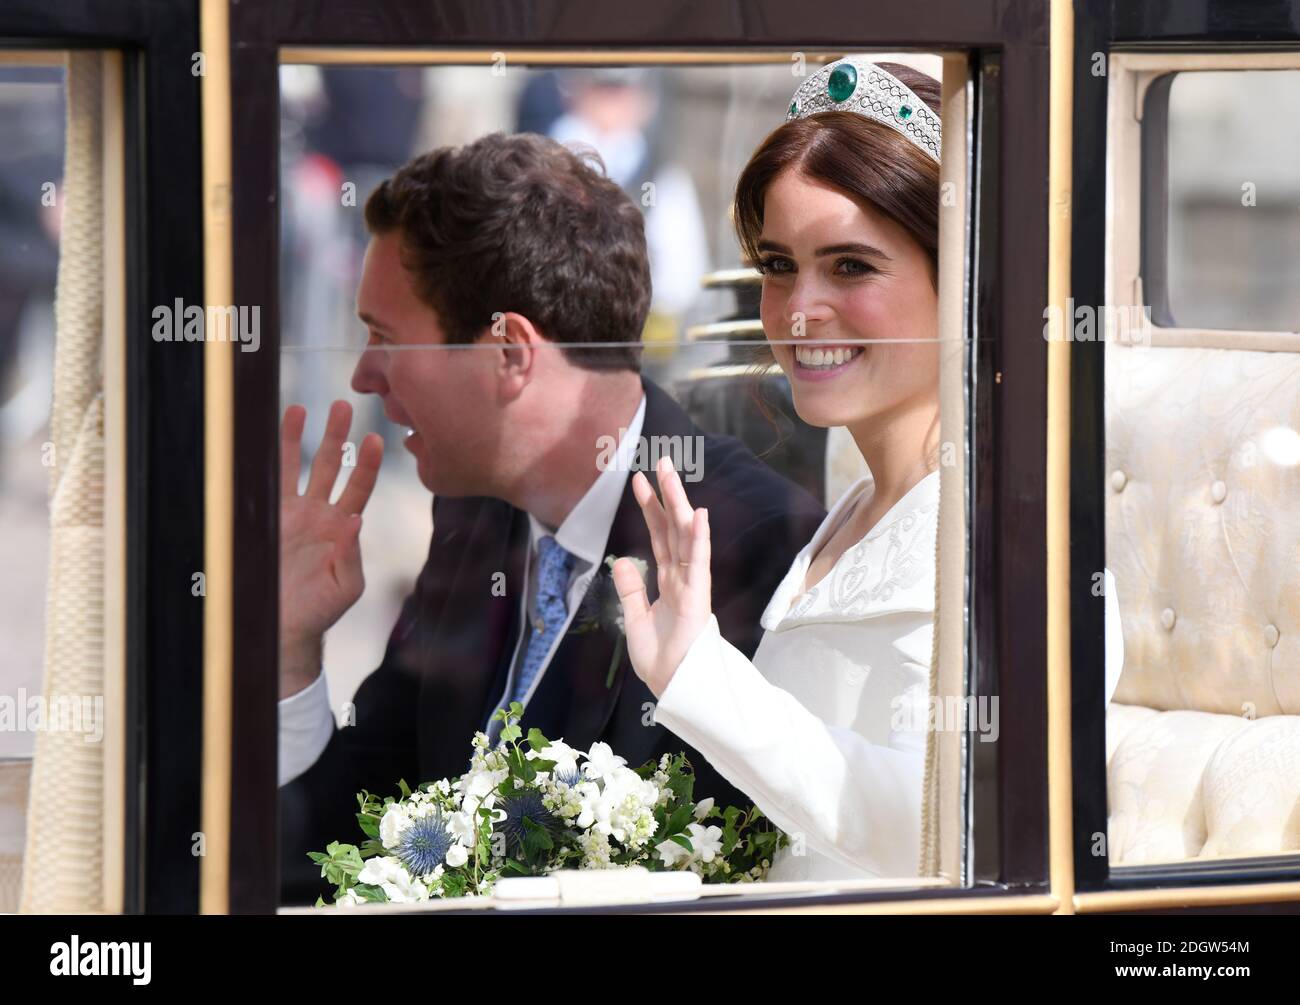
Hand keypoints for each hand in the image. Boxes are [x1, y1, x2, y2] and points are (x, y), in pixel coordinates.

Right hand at [280, 400, 382, 697]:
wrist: (281, 627)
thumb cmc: (319, 611)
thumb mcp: (346, 586)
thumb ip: (352, 554)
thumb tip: (355, 520)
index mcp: (343, 528)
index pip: (359, 487)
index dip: (367, 463)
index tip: (375, 438)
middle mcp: (318, 514)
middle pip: (330, 466)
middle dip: (337, 436)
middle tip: (343, 405)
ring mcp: (291, 514)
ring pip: (297, 467)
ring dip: (301, 438)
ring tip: (304, 407)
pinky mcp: (265, 519)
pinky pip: (268, 484)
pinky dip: (268, 460)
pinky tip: (265, 436)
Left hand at [612, 455, 711, 696]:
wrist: (675, 687)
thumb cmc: (661, 659)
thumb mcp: (634, 620)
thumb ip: (630, 590)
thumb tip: (622, 559)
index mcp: (668, 581)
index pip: (658, 536)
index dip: (649, 509)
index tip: (638, 482)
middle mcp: (682, 577)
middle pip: (672, 527)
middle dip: (666, 494)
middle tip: (661, 460)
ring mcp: (691, 584)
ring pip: (685, 536)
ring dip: (679, 504)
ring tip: (671, 474)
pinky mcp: (697, 598)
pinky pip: (698, 563)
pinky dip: (697, 539)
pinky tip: (697, 514)